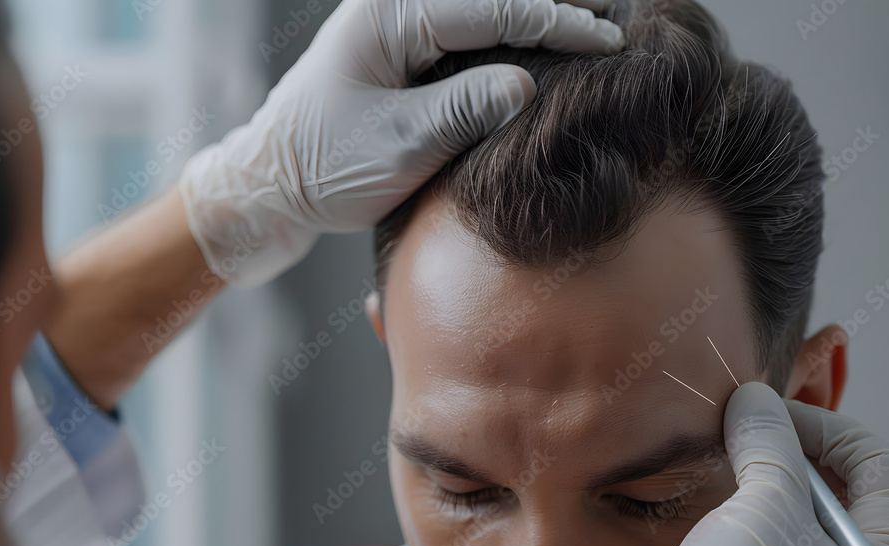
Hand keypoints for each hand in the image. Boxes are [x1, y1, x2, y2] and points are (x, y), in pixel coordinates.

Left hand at [178, 0, 623, 286]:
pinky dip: (507, 35)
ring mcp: (397, 22)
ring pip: (484, 9)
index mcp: (390, 14)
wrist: (273, 183)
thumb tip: (525, 82)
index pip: (495, 8)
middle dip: (554, 3)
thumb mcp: (398, 146)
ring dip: (533, 16)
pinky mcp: (401, 45)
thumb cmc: (325, 167)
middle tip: (615, 14)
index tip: (609, 40)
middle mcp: (394, 4)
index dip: (558, 23)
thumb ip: (462, 110)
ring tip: (591, 22)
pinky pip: (466, 30)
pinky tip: (540, 48)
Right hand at [673, 382, 888, 545]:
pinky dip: (751, 505)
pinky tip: (717, 503)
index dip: (820, 423)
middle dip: (789, 445)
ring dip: (765, 473)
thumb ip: (768, 446)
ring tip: (727, 463)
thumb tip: (753, 399)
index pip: (873, 457)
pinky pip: (778, 527)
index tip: (768, 414)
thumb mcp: (764, 513)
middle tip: (743, 431)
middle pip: (840, 477)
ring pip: (804, 503)